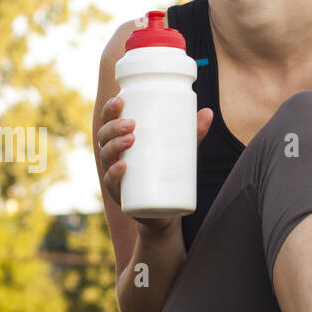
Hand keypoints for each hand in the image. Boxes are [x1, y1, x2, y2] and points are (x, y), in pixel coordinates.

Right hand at [96, 93, 213, 231]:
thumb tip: (208, 112)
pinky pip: (111, 184)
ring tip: (131, 139)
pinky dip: (114, 174)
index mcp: (121, 141)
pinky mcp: (121, 196)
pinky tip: (122, 166)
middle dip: (114, 127)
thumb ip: (192, 133)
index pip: (108, 122)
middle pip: (104, 137)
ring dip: (114, 146)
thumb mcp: (180, 152)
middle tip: (131, 123)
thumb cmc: (166, 174)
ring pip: (106, 157)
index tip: (120, 99)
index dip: (109, 110)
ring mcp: (115, 176)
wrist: (165, 212)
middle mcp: (113, 157)